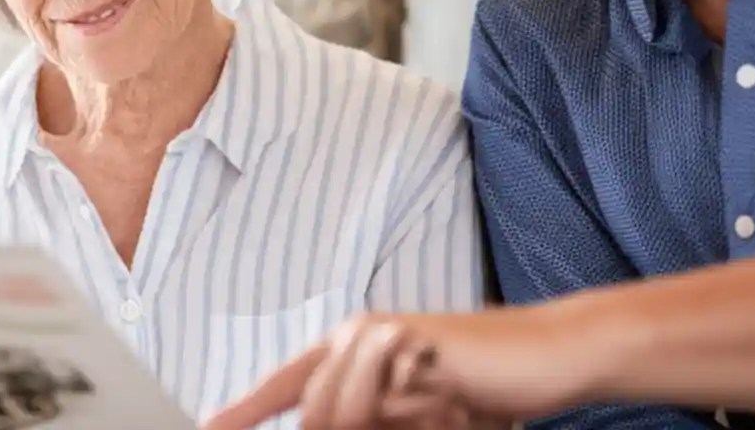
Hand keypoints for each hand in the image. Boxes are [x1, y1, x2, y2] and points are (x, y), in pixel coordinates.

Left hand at [204, 310, 579, 429]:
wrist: (546, 357)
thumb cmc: (483, 393)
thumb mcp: (414, 419)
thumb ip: (371, 423)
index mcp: (350, 349)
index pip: (284, 385)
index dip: (243, 409)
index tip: (208, 427)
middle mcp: (354, 335)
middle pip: (313, 412)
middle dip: (349, 429)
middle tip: (433, 413)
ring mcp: (375, 334)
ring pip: (340, 412)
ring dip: (402, 423)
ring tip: (446, 406)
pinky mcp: (401, 340)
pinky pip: (380, 405)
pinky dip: (418, 416)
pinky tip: (451, 397)